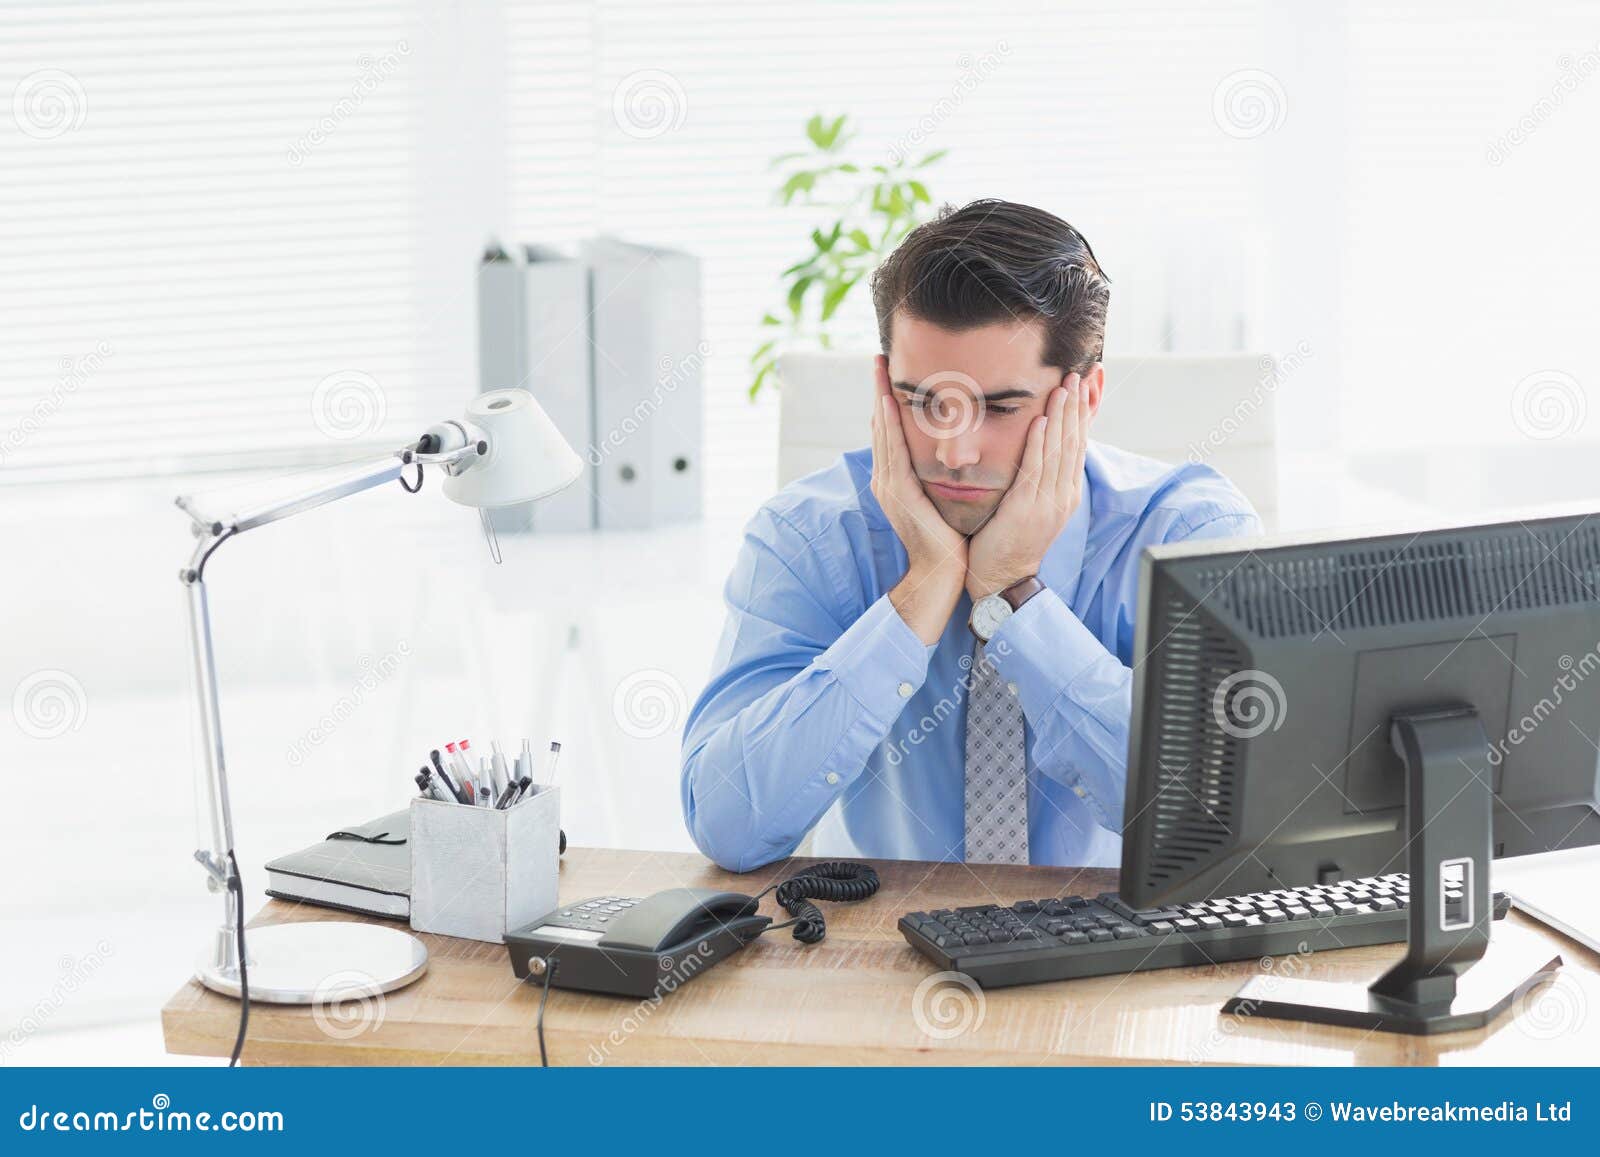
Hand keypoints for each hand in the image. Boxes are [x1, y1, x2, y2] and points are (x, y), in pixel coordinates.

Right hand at [870, 356, 965, 642]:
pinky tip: (889, 403)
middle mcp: (886, 478)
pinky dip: (889, 426)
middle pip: (880, 425)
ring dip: (880, 398)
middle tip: (877, 358)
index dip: (888, 400)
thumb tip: (952, 451)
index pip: (890, 431)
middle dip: (878, 390)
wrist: (942, 572)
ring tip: (879, 370)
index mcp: (896, 479)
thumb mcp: (942, 497)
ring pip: (882, 432)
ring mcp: (888, 485)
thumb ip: (937, 475)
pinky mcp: (897, 493)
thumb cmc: (949, 537)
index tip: (890, 373)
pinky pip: (892, 451)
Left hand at [966, 373, 1089, 598]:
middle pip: (1074, 443)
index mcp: (1065, 493)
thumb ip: (1037, 478)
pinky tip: (1040, 422)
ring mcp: (1047, 504)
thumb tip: (1038, 447)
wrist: (1000, 579)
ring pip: (1058, 452)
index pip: (1078, 445)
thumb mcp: (1031, 505)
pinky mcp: (1027, 510)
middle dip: (1076, 407)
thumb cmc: (1009, 541)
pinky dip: (1039, 444)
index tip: (1084, 386)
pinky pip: (1035, 471)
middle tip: (1078, 374)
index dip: (1082, 415)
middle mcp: (1062, 496)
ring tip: (1063, 387)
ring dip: (1061, 417)